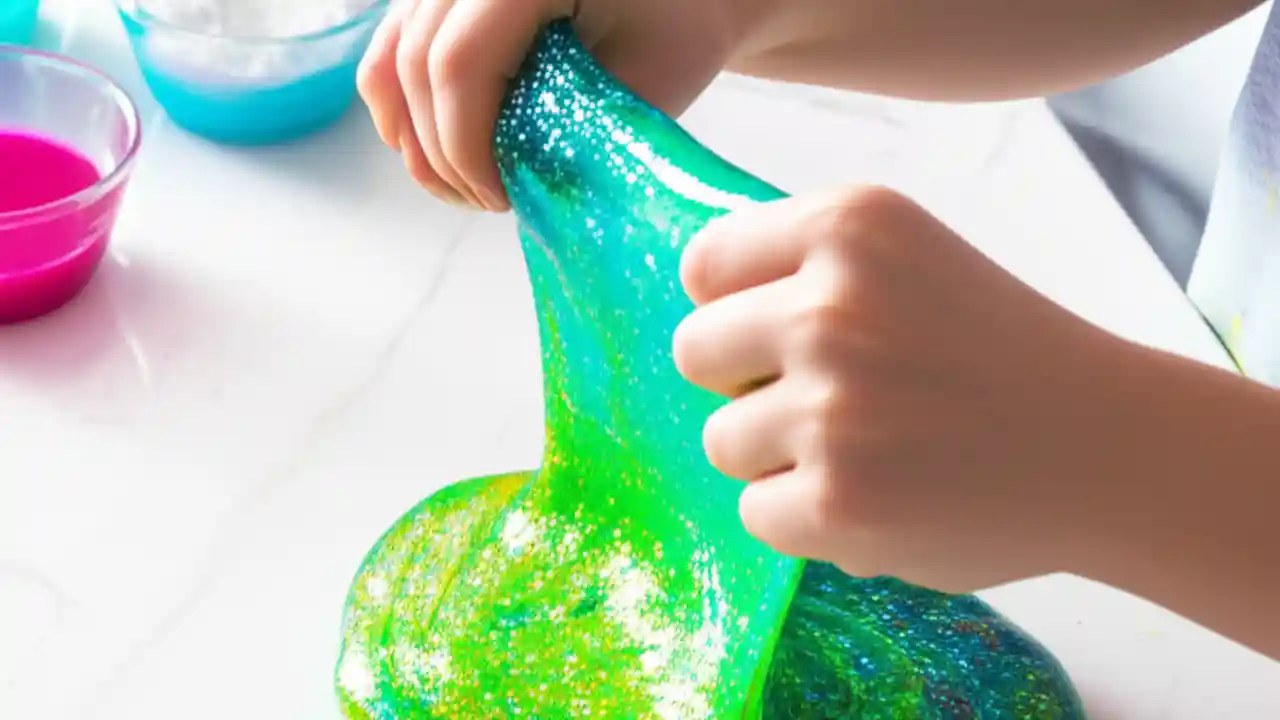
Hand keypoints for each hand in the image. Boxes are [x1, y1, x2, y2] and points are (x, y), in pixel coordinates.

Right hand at [357, 0, 741, 210]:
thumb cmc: (678, 32)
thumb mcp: (642, 85)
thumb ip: (575, 137)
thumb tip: (517, 196)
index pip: (459, 64)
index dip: (465, 146)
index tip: (500, 199)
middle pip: (417, 64)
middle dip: (443, 152)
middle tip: (491, 202)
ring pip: (393, 58)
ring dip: (416, 137)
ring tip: (466, 186)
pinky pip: (392, 47)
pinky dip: (398, 104)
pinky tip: (425, 150)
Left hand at [674, 186, 1116, 592]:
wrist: (1104, 447)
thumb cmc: (992, 353)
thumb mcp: (905, 258)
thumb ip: (802, 266)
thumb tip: (692, 304)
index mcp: (849, 226)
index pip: (702, 265)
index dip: (729, 308)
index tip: (775, 334)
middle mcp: (830, 307)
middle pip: (693, 353)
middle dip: (743, 383)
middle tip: (824, 399)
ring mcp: (830, 406)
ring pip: (722, 441)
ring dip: (778, 457)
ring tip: (867, 451)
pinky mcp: (837, 499)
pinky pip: (756, 512)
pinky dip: (806, 520)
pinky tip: (879, 499)